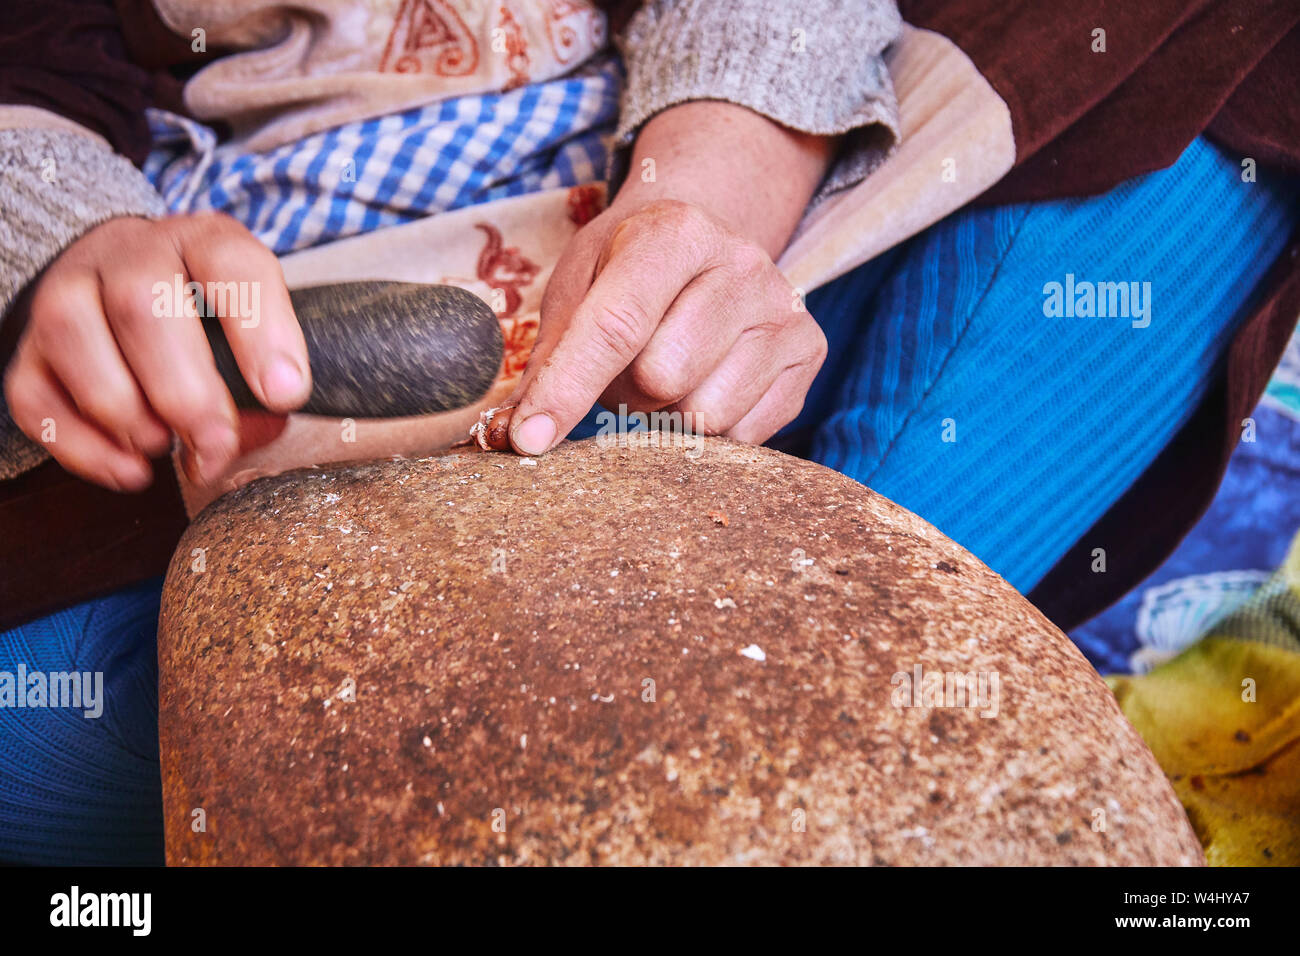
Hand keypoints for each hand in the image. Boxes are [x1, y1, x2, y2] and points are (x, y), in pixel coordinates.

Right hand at [4, 213, 309, 490]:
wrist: (120, 283)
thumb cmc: (205, 318)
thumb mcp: (253, 329)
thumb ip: (265, 379)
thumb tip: (255, 426)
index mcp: (202, 242)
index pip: (231, 266)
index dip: (262, 332)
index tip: (284, 394)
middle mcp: (130, 255)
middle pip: (143, 307)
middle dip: (187, 396)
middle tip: (214, 446)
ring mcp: (67, 293)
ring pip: (75, 339)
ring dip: (126, 413)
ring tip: (163, 446)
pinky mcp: (28, 347)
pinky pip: (33, 396)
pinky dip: (83, 447)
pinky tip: (130, 468)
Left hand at [506, 196, 826, 454]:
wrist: (707, 242)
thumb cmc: (629, 269)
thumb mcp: (580, 285)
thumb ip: (552, 355)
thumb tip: (518, 433)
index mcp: (675, 232)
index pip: (617, 326)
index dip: (568, 389)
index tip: (530, 440)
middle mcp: (741, 263)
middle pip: (662, 378)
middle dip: (630, 390)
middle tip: (633, 363)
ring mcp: (783, 308)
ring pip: (705, 413)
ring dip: (672, 412)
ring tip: (673, 368)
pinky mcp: (809, 351)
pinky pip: (744, 433)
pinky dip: (714, 424)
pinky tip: (712, 380)